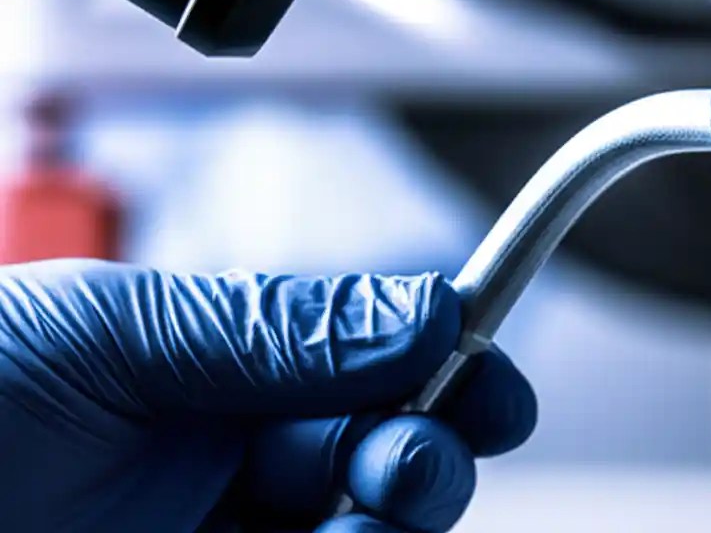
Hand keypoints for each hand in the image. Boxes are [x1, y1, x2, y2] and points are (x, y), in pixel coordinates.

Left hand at [0, 259, 535, 531]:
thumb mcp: (104, 334)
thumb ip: (273, 328)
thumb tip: (420, 310)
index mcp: (206, 383)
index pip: (366, 373)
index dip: (446, 377)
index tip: (494, 393)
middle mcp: (219, 477)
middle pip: (385, 470)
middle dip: (423, 460)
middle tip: (399, 463)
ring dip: (388, 526)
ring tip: (350, 514)